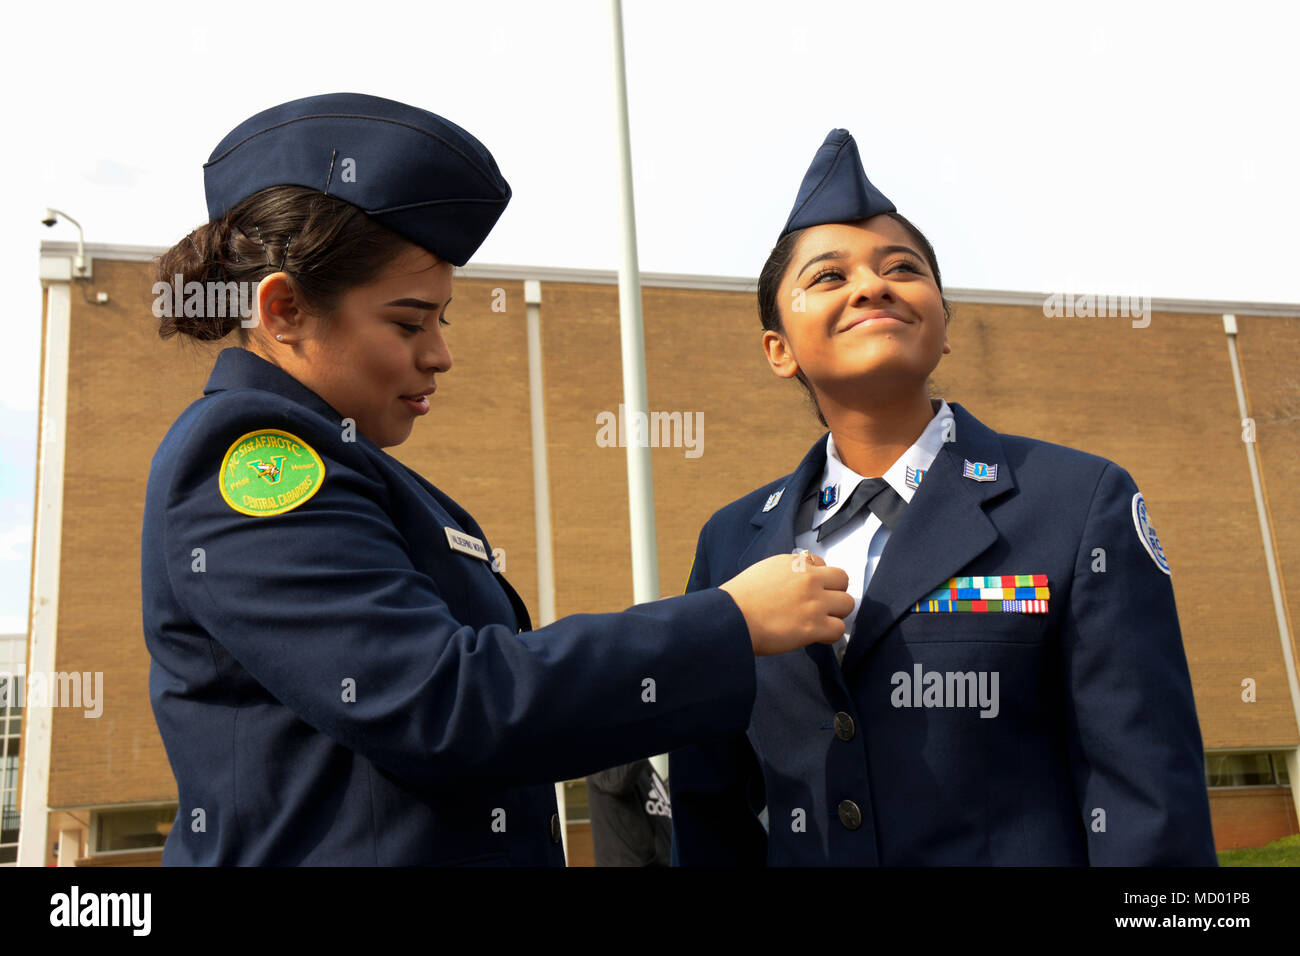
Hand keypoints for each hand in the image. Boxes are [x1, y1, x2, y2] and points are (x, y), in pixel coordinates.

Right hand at [719, 551, 852, 655]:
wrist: (730, 618)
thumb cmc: (737, 600)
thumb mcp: (762, 572)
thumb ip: (784, 574)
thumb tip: (793, 585)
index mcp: (794, 563)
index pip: (823, 564)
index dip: (820, 579)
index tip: (811, 590)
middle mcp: (808, 578)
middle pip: (843, 580)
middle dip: (834, 593)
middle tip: (821, 606)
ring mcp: (814, 602)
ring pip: (847, 604)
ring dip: (835, 614)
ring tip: (819, 622)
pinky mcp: (814, 625)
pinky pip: (839, 629)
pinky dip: (830, 635)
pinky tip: (816, 637)